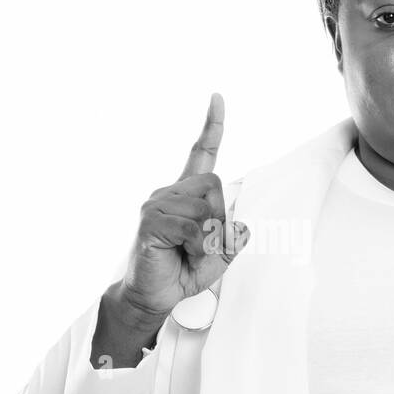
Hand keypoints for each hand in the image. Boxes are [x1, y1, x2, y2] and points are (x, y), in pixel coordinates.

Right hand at [119, 93, 250, 319]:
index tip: (217, 97)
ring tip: (190, 253)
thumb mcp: (218, 257)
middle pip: (214, 184)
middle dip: (219, 216)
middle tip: (203, 243)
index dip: (212, 126)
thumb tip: (243, 226)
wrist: (152, 297)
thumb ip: (233, 239)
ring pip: (204, 208)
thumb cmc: (180, 273)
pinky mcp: (150, 222)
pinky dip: (198, 246)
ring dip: (208, 238)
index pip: (200, 153)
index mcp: (185, 195)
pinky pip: (191, 227)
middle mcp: (168, 193)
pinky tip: (184, 255)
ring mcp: (156, 204)